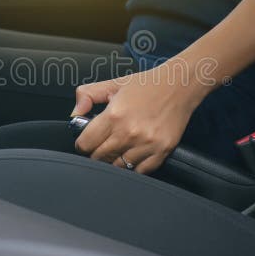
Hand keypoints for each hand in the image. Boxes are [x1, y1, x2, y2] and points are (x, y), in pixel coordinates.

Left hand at [72, 60, 203, 173]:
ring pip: (118, 168)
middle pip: (99, 158)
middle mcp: (129, 132)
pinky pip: (140, 171)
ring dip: (115, 160)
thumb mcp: (113, 84)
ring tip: (119, 147)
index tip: (87, 140)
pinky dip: (134, 166)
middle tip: (103, 143)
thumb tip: (75, 114)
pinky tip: (133, 153)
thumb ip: (87, 95)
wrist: (180, 85)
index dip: (83, 143)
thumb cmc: (147, 85)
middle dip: (97, 152)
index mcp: (114, 115)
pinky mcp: (162, 151)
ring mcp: (147, 144)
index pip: (85, 144)